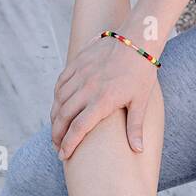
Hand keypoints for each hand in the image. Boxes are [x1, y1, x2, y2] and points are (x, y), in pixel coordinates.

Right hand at [51, 35, 157, 158]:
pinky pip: (60, 84)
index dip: (69, 144)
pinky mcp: (77, 63)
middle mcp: (87, 88)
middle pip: (64, 116)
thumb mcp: (141, 102)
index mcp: (102, 100)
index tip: (63, 155)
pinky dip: (56, 97)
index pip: (79, 128)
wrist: (136, 40)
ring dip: (54, 118)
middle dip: (57, 135)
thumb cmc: (141, 72)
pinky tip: (57, 107)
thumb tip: (138, 150)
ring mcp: (80, 74)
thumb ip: (135, 127)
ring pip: (59, 100)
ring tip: (56, 130)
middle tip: (56, 147)